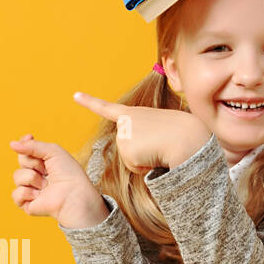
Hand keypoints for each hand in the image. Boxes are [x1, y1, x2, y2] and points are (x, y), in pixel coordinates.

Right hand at [9, 134, 108, 227]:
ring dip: (32, 178)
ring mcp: (31, 189)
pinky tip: (39, 196)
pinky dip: (27, 193)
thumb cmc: (69, 173)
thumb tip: (12, 144)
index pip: (27, 150)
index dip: (25, 143)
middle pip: (21, 160)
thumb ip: (32, 146)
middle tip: (46, 169)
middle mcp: (37, 175)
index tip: (29, 136)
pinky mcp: (27, 204)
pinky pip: (16, 194)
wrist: (73, 194)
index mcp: (44, 162)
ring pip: (17, 176)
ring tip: (46, 185)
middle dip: (33, 162)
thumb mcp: (53, 151)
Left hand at [72, 91, 212, 172]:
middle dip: (141, 152)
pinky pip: (135, 168)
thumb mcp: (162, 128)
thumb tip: (141, 155)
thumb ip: (146, 137)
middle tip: (159, 143)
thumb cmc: (183, 134)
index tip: (74, 95)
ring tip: (159, 148)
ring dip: (145, 160)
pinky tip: (155, 155)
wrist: (189, 137)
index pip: (107, 108)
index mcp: (134, 113)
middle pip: (127, 149)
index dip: (89, 102)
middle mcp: (125, 123)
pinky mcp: (126, 150)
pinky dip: (146, 167)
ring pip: (130, 160)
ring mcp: (124, 135)